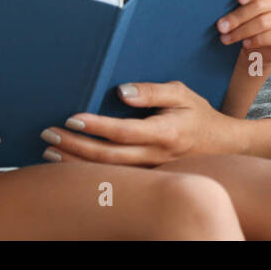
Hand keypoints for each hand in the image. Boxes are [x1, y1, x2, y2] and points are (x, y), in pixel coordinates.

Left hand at [42, 81, 240, 166]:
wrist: (221, 146)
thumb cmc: (198, 115)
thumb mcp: (181, 93)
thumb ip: (152, 91)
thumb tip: (121, 91)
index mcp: (164, 133)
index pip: (123, 132)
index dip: (96, 127)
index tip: (72, 118)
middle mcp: (155, 156)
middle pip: (108, 157)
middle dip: (75, 146)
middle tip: (49, 135)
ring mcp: (150, 171)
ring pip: (107, 173)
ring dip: (76, 164)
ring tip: (50, 152)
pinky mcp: (146, 177)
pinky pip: (114, 178)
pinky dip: (89, 173)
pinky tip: (69, 164)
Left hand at [218, 0, 270, 67]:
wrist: (255, 48)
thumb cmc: (244, 23)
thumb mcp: (239, 9)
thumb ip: (235, 1)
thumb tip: (217, 0)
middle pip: (261, 5)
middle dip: (238, 17)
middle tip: (221, 26)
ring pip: (265, 22)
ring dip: (242, 31)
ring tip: (226, 38)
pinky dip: (257, 40)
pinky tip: (245, 44)